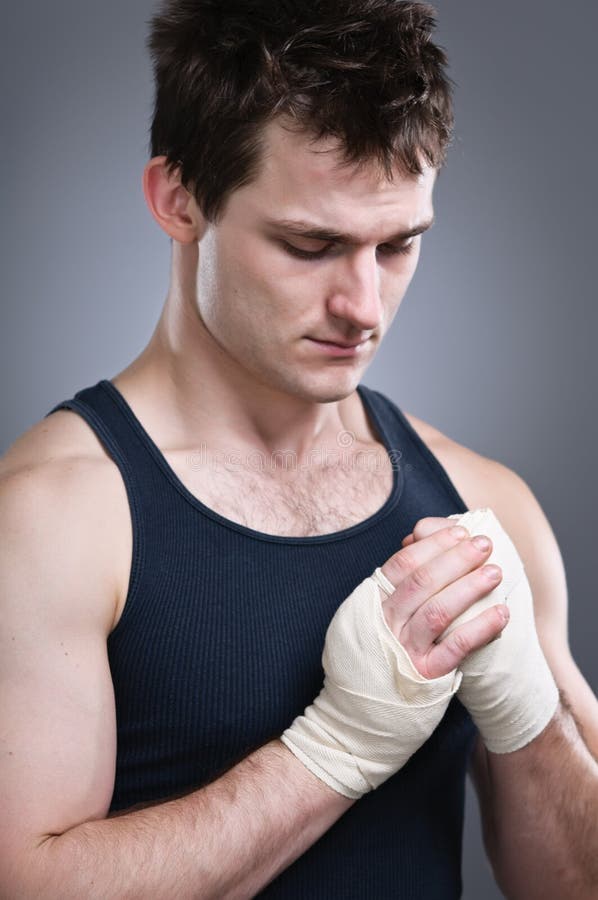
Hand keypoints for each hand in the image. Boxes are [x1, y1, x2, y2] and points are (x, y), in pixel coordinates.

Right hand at [281, 522, 506, 798]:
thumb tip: (416, 555)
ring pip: (438, 610)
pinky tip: (501, 615)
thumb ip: (387, 593)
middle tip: (483, 544)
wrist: (351, 724)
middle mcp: (382, 625)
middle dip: (456, 557)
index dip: (432, 545)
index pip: (401, 564)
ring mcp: (401, 652)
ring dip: (469, 587)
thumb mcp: (362, 621)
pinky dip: (480, 629)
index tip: (458, 532)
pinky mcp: (421, 678)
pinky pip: (455, 648)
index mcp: (368, 605)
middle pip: (422, 581)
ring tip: (495, 572)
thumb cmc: (364, 666)